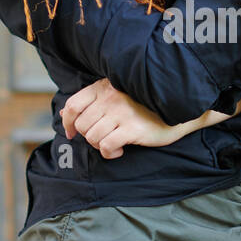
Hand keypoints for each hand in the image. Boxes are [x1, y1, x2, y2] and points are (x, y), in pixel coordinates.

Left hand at [61, 78, 178, 158]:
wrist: (177, 107)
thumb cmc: (144, 104)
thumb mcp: (115, 96)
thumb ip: (90, 103)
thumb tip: (64, 113)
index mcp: (104, 87)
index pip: (73, 104)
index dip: (68, 122)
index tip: (72, 133)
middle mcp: (110, 98)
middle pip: (82, 124)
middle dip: (88, 137)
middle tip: (102, 138)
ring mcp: (121, 112)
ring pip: (92, 137)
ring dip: (99, 146)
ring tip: (112, 144)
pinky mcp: (132, 128)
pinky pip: (106, 146)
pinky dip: (109, 153)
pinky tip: (119, 150)